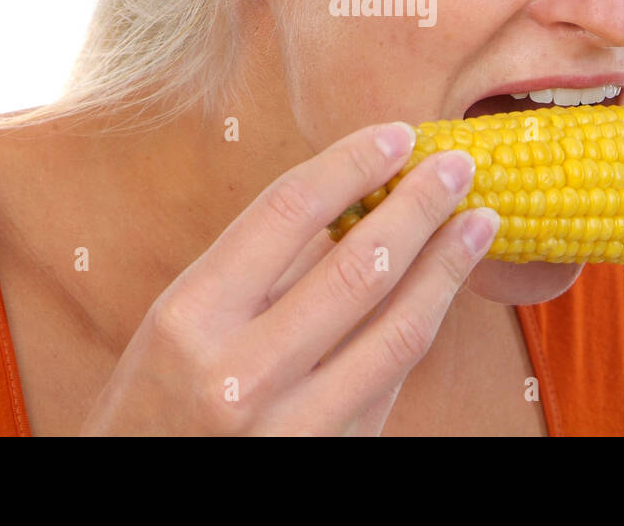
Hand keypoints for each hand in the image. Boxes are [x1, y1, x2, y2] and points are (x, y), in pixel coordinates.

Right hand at [78, 121, 496, 434]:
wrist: (143, 504)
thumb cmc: (154, 405)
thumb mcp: (180, 326)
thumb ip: (259, 269)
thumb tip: (350, 198)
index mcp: (190, 316)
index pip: (287, 211)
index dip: (352, 164)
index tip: (397, 134)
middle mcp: (239, 371)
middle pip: (356, 264)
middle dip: (419, 205)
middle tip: (458, 165)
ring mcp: (290, 425)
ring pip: (395, 329)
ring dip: (447, 266)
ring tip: (480, 221)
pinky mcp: (330, 456)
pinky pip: (390, 381)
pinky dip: (422, 323)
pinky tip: (445, 286)